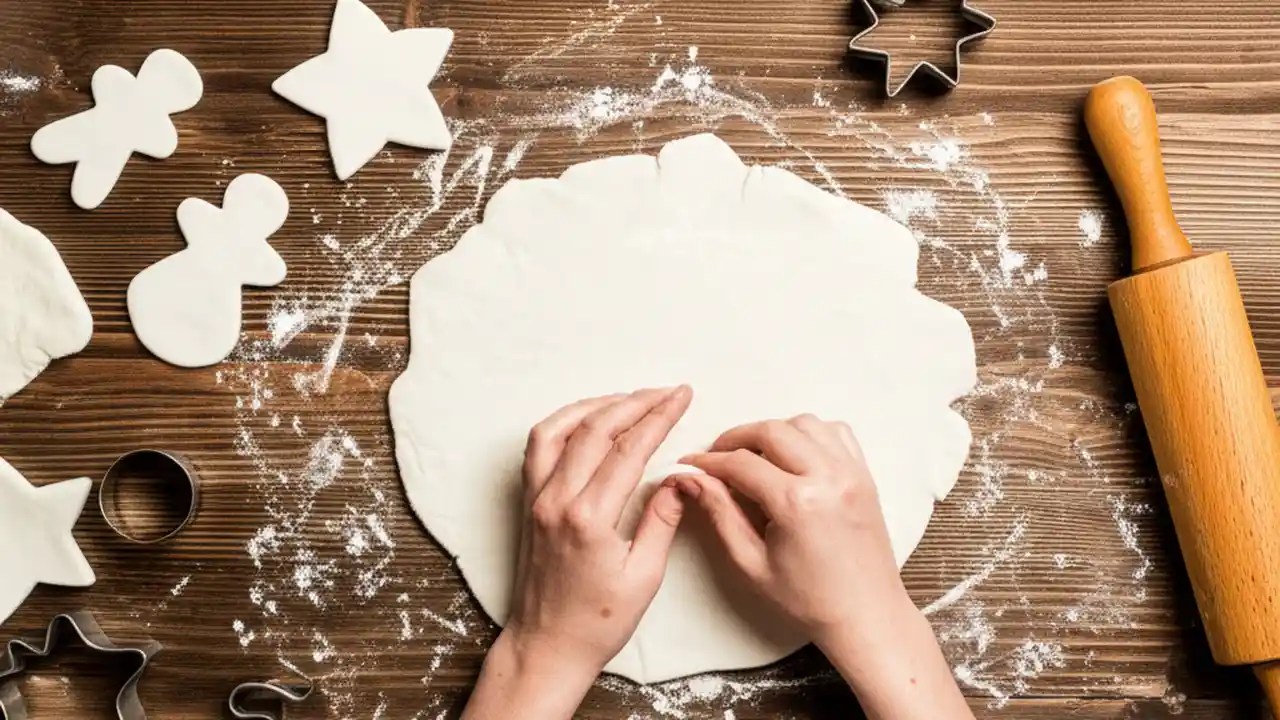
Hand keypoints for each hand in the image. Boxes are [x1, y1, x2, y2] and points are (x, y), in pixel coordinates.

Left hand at [463, 386, 692, 719]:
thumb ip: (662, 521)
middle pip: (596, 429)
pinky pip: (539, 446)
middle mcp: (556, 500)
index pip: (629, 449)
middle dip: (635, 402)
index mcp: (589, 518)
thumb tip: (680, 478)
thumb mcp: (644, 577)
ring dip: (596, 405)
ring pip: (559, 429)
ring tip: (629, 398)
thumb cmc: (596, 622)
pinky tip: (587, 419)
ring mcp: (536, 499)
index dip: (659, 416)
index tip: (681, 396)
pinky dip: (564, 422)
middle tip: (666, 391)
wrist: (546, 647)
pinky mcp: (528, 503)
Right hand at [675, 414, 908, 640]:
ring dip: (774, 432)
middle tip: (717, 458)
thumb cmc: (809, 599)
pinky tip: (794, 456)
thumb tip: (691, 479)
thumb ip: (720, 514)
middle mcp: (828, 478)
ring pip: (804, 423)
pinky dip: (810, 434)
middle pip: (771, 430)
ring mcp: (851, 472)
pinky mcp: (865, 475)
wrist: (866, 615)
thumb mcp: (751, 563)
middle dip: (736, 439)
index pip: (741, 463)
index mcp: (797, 503)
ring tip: (756, 457)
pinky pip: (835, 432)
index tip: (690, 464)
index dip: (709, 461)